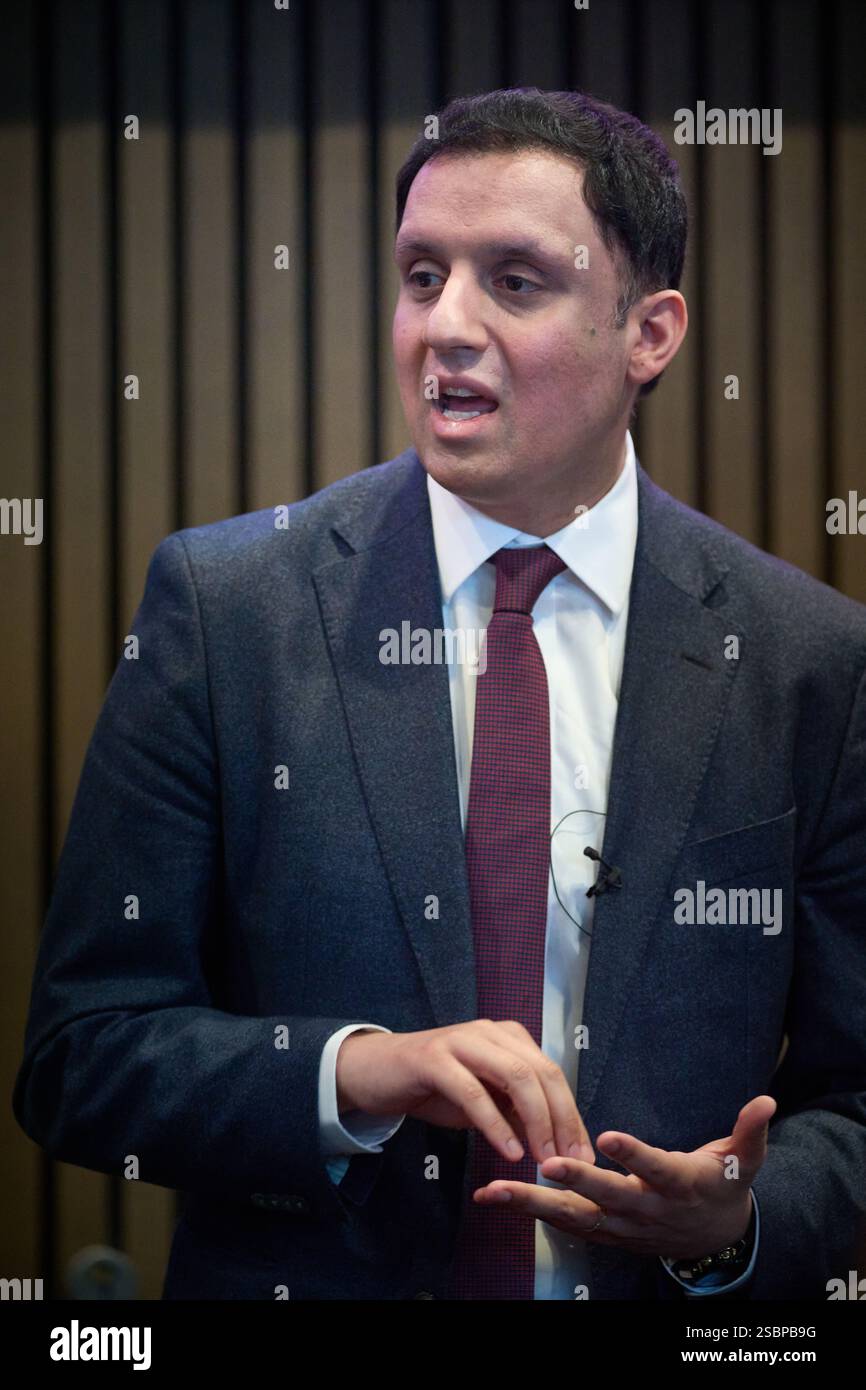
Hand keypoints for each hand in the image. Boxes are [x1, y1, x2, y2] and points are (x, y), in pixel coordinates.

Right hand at [335, 1020, 594, 1166]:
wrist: (375, 1072)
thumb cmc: (435, 1086)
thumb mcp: (485, 1099)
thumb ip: (517, 1112)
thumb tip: (559, 1142)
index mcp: (508, 1037)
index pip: (552, 1073)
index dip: (571, 1114)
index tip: (583, 1154)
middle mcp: (490, 1032)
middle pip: (540, 1072)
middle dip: (561, 1119)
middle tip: (570, 1161)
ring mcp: (461, 1041)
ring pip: (515, 1076)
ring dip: (535, 1121)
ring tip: (543, 1159)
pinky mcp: (433, 1059)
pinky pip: (473, 1092)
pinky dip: (495, 1124)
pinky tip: (508, 1152)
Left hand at [470, 1094, 775, 1258]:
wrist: (715, 1239)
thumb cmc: (722, 1188)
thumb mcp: (742, 1162)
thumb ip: (749, 1132)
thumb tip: (765, 1100)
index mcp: (677, 1185)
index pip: (655, 1167)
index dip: (634, 1153)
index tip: (608, 1136)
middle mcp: (645, 1209)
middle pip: (608, 1196)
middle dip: (577, 1182)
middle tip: (545, 1165)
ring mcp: (622, 1226)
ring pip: (575, 1216)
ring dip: (533, 1203)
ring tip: (495, 1190)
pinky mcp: (604, 1233)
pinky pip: (564, 1225)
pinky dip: (531, 1212)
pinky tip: (498, 1197)